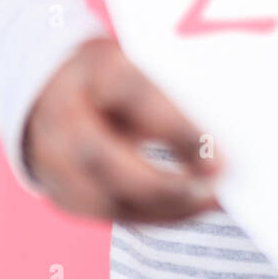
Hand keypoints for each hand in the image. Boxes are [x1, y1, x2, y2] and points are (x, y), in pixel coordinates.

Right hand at [21, 35, 224, 222]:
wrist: (53, 88)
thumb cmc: (118, 75)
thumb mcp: (141, 63)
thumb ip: (173, 92)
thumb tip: (224, 133)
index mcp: (92, 69)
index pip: (133, 96)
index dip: (176, 127)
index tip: (218, 152)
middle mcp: (63, 115)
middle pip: (102, 159)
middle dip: (163, 183)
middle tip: (213, 189)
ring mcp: (53, 159)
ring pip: (104, 198)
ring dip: (165, 207)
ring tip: (209, 202)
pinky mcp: (62, 193)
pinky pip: (110, 214)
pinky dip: (155, 215)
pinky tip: (189, 208)